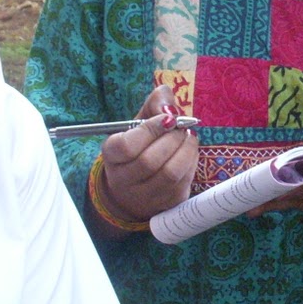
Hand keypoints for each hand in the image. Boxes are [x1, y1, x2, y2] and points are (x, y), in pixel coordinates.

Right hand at [97, 86, 198, 220]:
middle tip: (182, 127)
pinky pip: (183, 183)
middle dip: (173, 139)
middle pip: (150, 161)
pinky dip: (191, 163)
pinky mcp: (166, 205)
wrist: (133, 189)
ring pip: (169, 173)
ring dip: (186, 150)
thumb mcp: (139, 123)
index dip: (151, 130)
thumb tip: (167, 99)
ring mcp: (144, 196)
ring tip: (188, 137)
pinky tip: (188, 153)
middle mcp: (123, 179)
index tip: (168, 119)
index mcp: (111, 155)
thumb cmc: (138, 148)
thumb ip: (152, 105)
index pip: (127, 146)